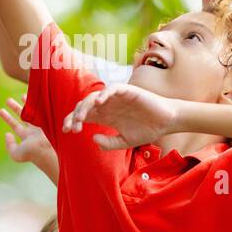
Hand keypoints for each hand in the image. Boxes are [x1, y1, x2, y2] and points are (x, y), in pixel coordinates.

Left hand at [0, 96, 51, 163]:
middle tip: (8, 100)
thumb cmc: (33, 154)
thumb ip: (9, 145)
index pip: (15, 125)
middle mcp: (34, 130)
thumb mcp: (16, 154)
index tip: (0, 110)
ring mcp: (42, 124)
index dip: (7, 118)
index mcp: (27, 136)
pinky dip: (38, 103)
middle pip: (23, 116)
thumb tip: (7, 134)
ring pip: (33, 111)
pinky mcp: (49, 120)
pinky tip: (34, 96)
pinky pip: (42, 109)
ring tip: (22, 95)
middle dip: (15, 108)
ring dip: (27, 103)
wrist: (50, 150)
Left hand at [62, 83, 179, 150]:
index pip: (83, 116)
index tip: (66, 131)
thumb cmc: (146, 130)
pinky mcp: (127, 91)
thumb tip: (93, 138)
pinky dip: (104, 93)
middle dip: (75, 116)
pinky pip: (112, 89)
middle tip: (73, 128)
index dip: (72, 121)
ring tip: (81, 118)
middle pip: (84, 106)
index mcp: (104, 116)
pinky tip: (99, 102)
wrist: (165, 123)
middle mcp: (107, 105)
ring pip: (94, 97)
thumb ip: (109, 142)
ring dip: (85, 106)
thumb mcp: (124, 142)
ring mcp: (115, 98)